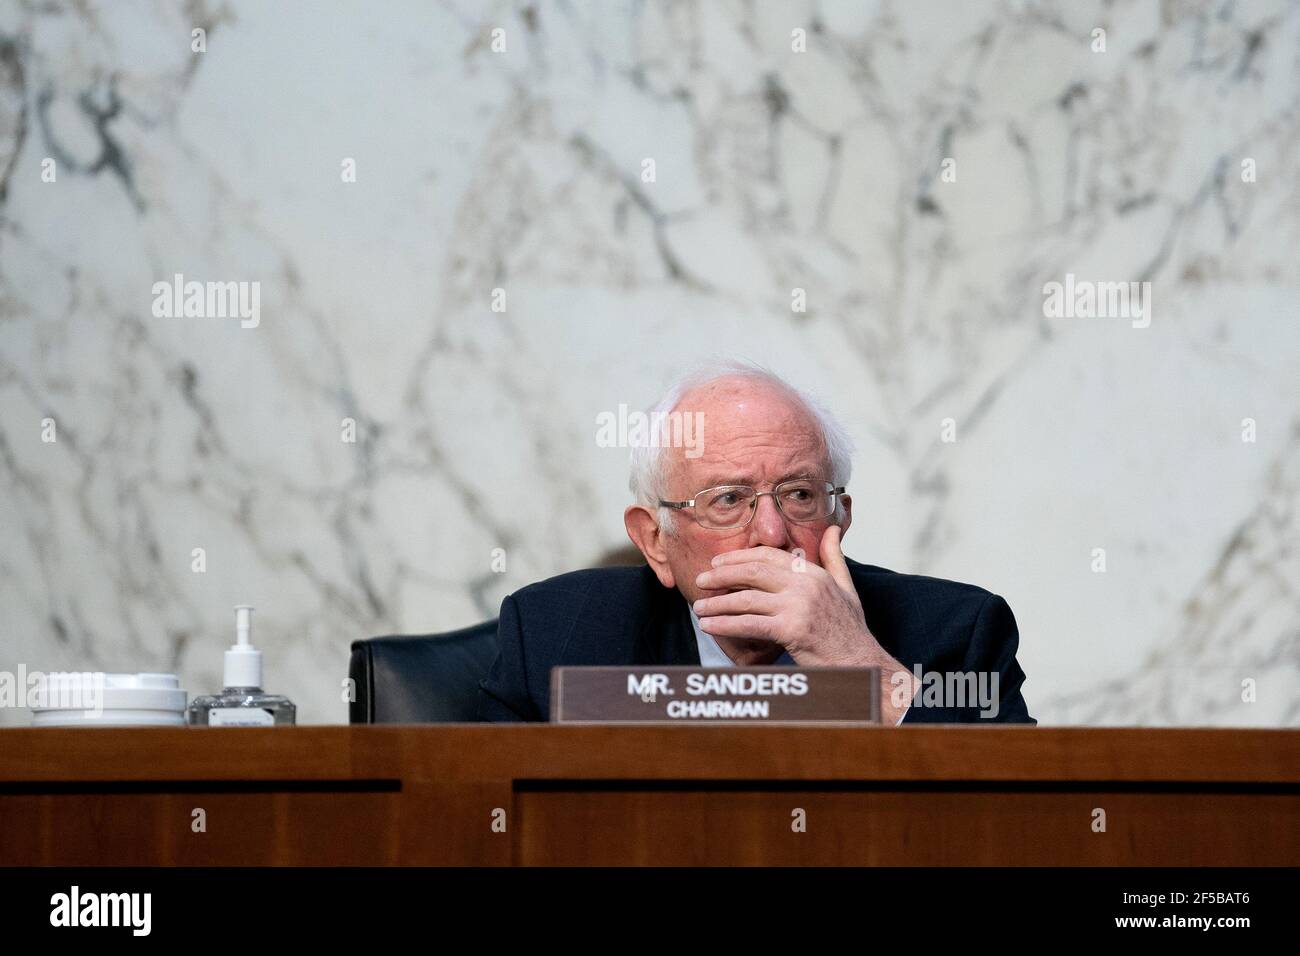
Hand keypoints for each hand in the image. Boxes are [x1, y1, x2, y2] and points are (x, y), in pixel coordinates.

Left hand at [693, 526, 915, 721]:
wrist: (862, 664)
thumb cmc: (850, 631)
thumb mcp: (846, 588)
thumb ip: (834, 557)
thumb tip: (833, 529)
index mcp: (814, 573)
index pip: (769, 556)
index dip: (740, 557)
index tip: (718, 562)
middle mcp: (806, 585)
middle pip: (753, 572)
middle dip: (722, 575)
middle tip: (701, 580)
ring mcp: (798, 606)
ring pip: (746, 599)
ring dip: (717, 603)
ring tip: (698, 607)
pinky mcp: (791, 629)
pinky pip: (749, 624)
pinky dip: (725, 624)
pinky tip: (709, 625)